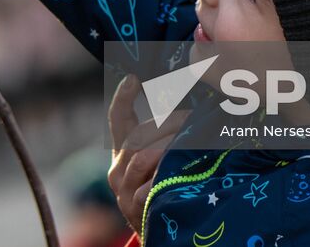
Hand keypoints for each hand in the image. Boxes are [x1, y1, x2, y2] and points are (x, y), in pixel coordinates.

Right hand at [107, 75, 182, 231]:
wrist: (158, 231)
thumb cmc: (162, 190)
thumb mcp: (159, 163)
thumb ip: (166, 139)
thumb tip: (192, 109)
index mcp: (122, 153)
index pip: (118, 120)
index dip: (122, 97)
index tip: (132, 77)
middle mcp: (117, 169)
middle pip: (135, 136)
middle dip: (164, 124)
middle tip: (190, 116)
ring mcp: (124, 190)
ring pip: (140, 158)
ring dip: (167, 146)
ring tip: (189, 139)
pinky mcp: (134, 208)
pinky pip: (146, 186)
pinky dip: (162, 176)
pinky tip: (179, 170)